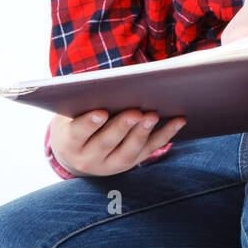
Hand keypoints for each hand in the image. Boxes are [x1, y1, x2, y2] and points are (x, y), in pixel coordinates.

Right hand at [49, 109, 184, 176]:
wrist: (77, 149)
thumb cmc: (77, 118)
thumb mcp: (72, 112)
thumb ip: (86, 101)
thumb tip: (111, 83)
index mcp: (70, 143)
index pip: (77, 133)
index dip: (89, 124)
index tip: (101, 112)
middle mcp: (88, 159)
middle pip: (106, 143)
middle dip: (121, 127)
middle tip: (136, 112)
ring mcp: (111, 164)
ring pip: (128, 151)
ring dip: (143, 133)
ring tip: (153, 115)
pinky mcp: (131, 163)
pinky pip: (149, 150)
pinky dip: (165, 135)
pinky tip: (178, 121)